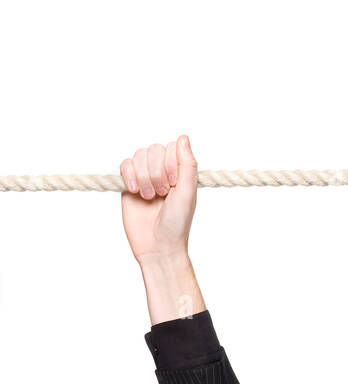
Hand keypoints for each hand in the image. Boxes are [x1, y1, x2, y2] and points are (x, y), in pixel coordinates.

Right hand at [120, 135, 197, 262]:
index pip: (171, 147)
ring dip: (143, 176)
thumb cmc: (176, 224)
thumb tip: (183, 137)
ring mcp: (145, 176)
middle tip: (161, 194)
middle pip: (153, 149)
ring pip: (139, 155)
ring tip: (149, 197)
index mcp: (180, 172)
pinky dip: (129, 176)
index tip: (173, 184)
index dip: (170, 163)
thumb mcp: (187, 193)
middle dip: (156, 172)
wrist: (157, 246)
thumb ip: (187, 165)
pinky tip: (135, 191)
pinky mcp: (129, 184)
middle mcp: (163, 171)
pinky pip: (125, 165)